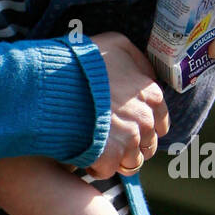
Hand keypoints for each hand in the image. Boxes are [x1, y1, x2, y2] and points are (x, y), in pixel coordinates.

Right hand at [81, 32, 169, 180]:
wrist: (54, 84)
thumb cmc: (83, 61)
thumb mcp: (116, 44)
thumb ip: (136, 59)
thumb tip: (146, 72)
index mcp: (150, 94)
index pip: (161, 121)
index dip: (143, 125)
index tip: (129, 124)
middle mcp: (144, 119)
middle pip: (147, 144)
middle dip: (131, 142)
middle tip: (110, 135)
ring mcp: (128, 139)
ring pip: (132, 161)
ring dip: (117, 157)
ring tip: (99, 146)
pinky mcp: (109, 156)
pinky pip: (108, 170)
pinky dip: (97, 165)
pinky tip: (86, 152)